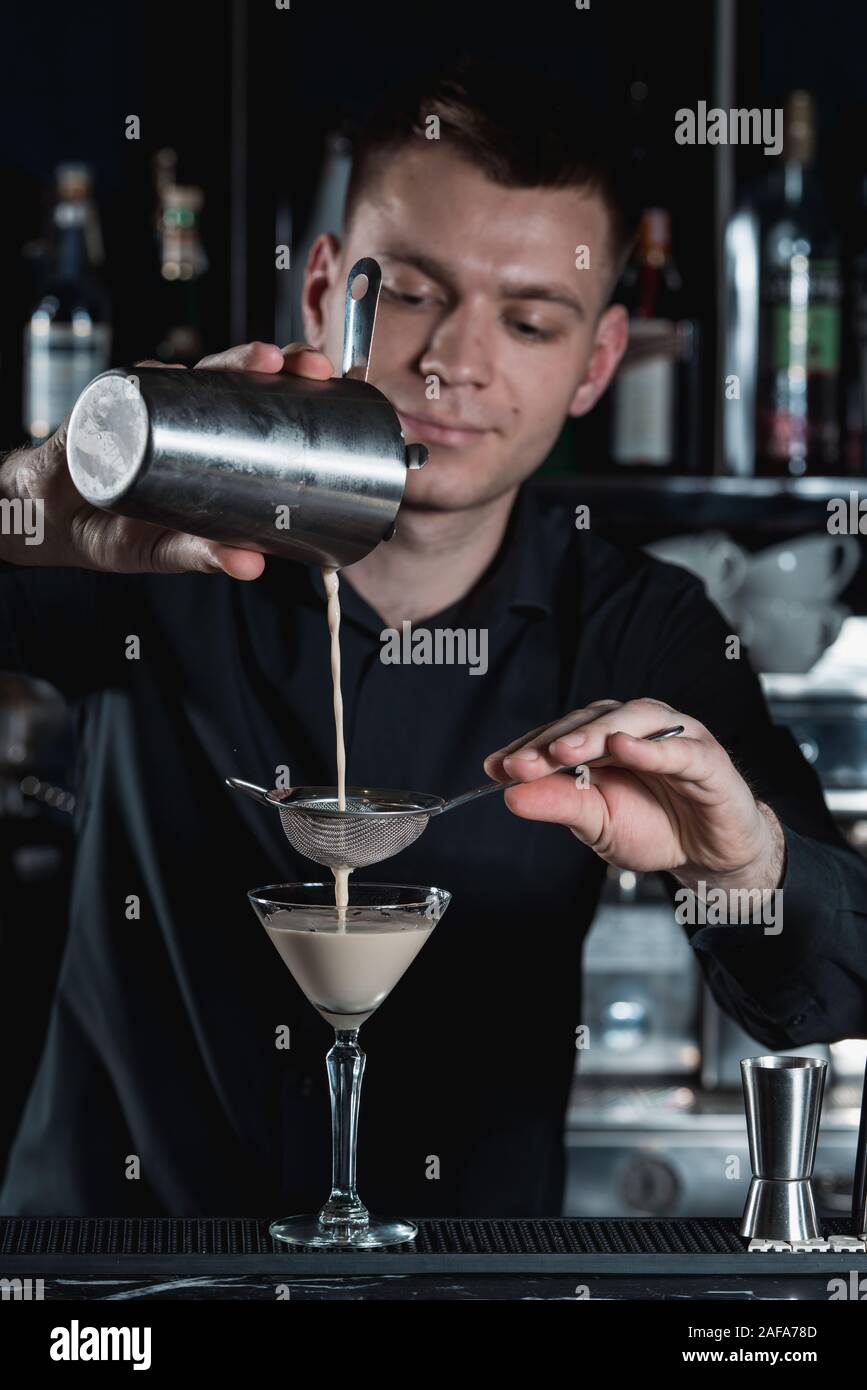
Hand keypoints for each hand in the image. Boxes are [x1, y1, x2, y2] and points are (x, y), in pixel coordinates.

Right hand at [4, 342, 332, 578]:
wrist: (51, 520)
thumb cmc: (122, 529)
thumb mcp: (168, 550)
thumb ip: (206, 555)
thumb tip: (255, 566)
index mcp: (214, 442)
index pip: (262, 406)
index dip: (296, 392)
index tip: (328, 385)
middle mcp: (188, 414)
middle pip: (239, 376)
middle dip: (276, 363)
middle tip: (305, 367)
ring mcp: (150, 404)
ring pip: (196, 371)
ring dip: (230, 362)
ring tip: (259, 362)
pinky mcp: (108, 405)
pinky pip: (132, 386)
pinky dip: (150, 380)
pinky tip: (168, 376)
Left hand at [484, 697, 784, 888]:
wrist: (709, 854)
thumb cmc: (654, 828)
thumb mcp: (596, 823)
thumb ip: (559, 804)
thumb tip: (509, 796)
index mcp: (605, 739)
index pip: (562, 732)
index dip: (529, 747)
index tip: (496, 768)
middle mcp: (637, 728)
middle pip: (592, 719)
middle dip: (554, 740)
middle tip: (521, 764)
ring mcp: (674, 738)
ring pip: (634, 720)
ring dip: (597, 733)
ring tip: (564, 751)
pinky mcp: (708, 760)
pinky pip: (679, 749)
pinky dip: (652, 749)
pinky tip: (624, 749)